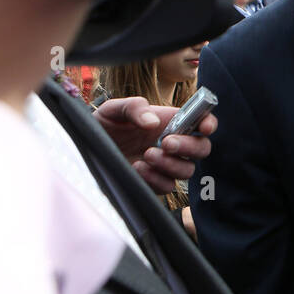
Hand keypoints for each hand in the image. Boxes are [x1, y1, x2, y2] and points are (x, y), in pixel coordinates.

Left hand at [93, 96, 215, 193]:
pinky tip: (137, 169)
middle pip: (201, 149)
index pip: (200, 121)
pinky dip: (155, 179)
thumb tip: (152, 122)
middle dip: (189, 147)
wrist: (84, 148)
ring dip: (170, 164)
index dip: (209, 123)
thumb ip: (135, 107)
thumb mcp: (114, 109)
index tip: (205, 127)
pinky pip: (167, 186)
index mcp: (170, 121)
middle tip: (167, 143)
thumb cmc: (103, 124)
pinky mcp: (153, 182)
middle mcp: (172, 143)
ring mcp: (164, 165)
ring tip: (146, 155)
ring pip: (187, 170)